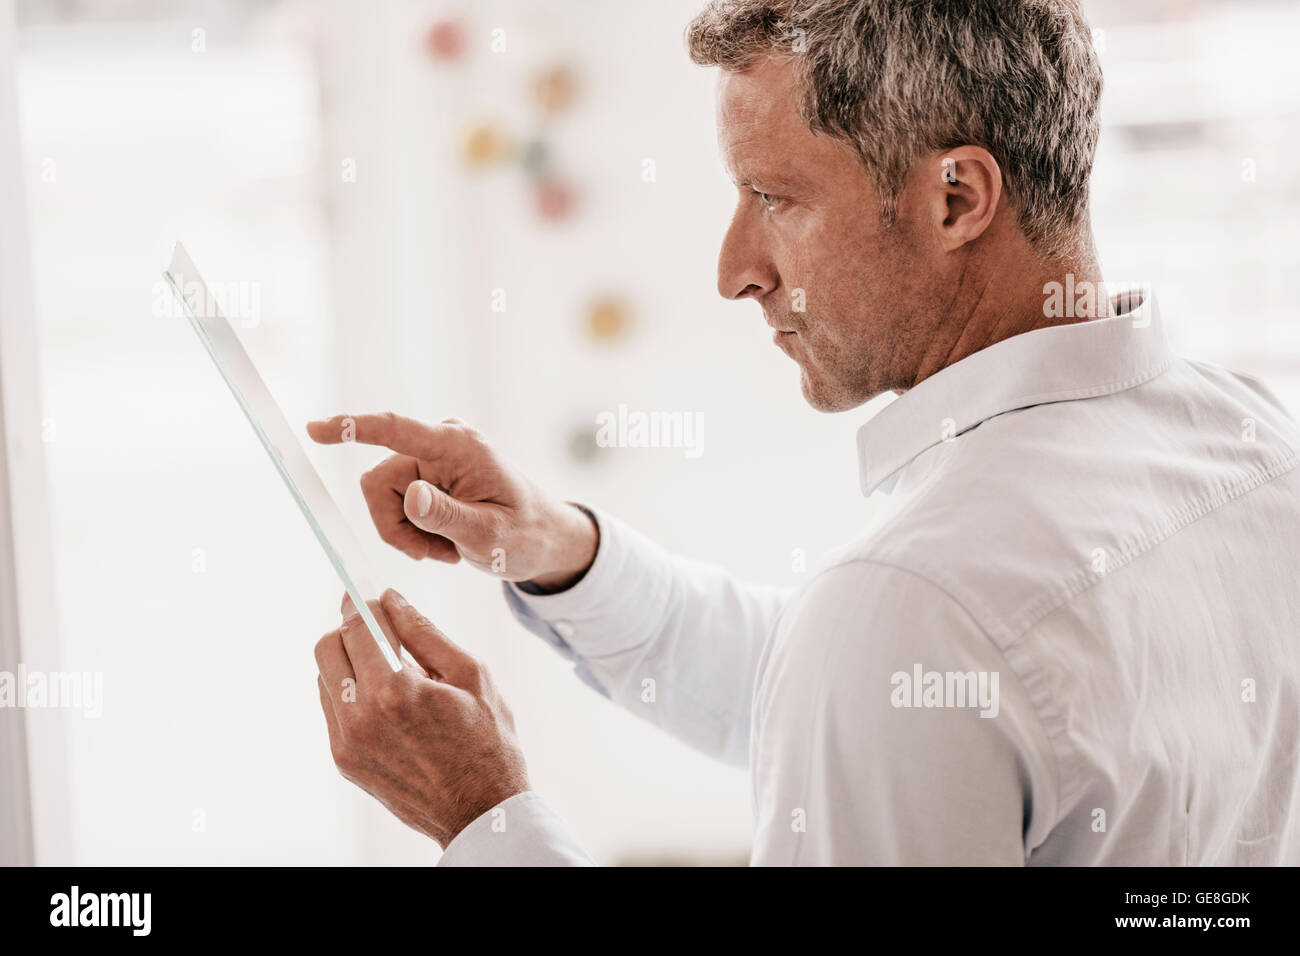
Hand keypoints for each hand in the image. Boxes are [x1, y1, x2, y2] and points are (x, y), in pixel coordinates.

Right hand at [307, 412, 596, 589]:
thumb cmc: (525, 535)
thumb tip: (410, 496)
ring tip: (448, 549)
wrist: (542, 538)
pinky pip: (392, 506)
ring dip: (407, 534)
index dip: (354, 428)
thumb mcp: (490, 535)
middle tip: (434, 555)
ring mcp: (432, 458)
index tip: (316, 429)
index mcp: (459, 446)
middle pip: (377, 484)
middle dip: (396, 527)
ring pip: (381, 500)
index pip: (397, 430)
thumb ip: (448, 517)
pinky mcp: (426, 474)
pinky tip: (446, 543)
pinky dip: (413, 533)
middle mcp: (441, 443)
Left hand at [314, 588, 528, 847]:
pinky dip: (351, 693)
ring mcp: (347, 743)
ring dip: (349, 662)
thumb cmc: (488, 740)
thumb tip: (391, 599)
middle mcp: (361, 717)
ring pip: (325, 678)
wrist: (481, 810)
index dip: (362, 603)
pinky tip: (386, 702)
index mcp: (396, 690)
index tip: (369, 595)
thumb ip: (425, 631)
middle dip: (350, 629)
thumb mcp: (471, 674)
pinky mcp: (344, 762)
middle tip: (379, 631)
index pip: (357, 625)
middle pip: (327, 647)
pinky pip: (332, 709)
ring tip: (390, 671)